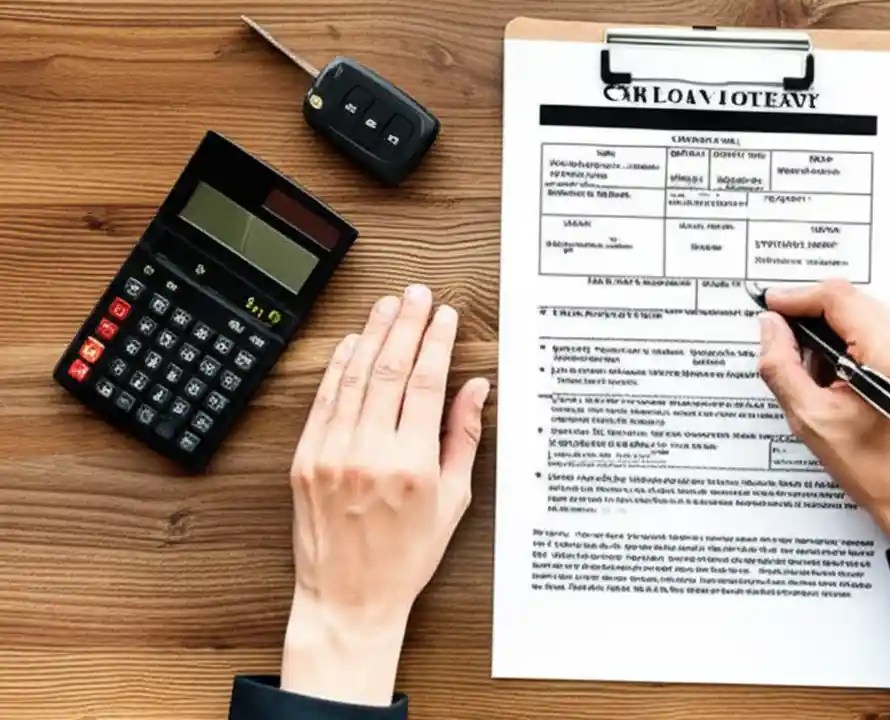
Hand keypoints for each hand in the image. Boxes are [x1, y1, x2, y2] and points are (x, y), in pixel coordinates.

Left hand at [281, 285, 489, 705]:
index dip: (436, 342)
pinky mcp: (305, 460)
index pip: (426, 383)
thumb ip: (463, 438)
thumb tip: (476, 390)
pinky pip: (324, 401)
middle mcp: (370, 454)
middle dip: (406, 324)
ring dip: (373, 334)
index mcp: (413, 465)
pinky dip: (338, 367)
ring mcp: (332, 455)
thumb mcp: (452, 501)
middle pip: (390, 369)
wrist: (349, 597)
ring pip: (354, 377)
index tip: (444, 316)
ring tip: (388, 305)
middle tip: (417, 294)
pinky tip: (353, 343)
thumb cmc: (406, 557)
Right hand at [756, 280, 889, 544]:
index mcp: (889, 351)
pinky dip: (847, 341)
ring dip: (828, 331)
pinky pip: (873, 326)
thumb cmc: (881, 470)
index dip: (794, 297)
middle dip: (809, 316)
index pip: (834, 296)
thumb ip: (782, 366)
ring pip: (858, 310)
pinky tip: (836, 376)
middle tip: (784, 347)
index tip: (768, 306)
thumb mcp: (813, 420)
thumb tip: (770, 328)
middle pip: (846, 298)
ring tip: (814, 373)